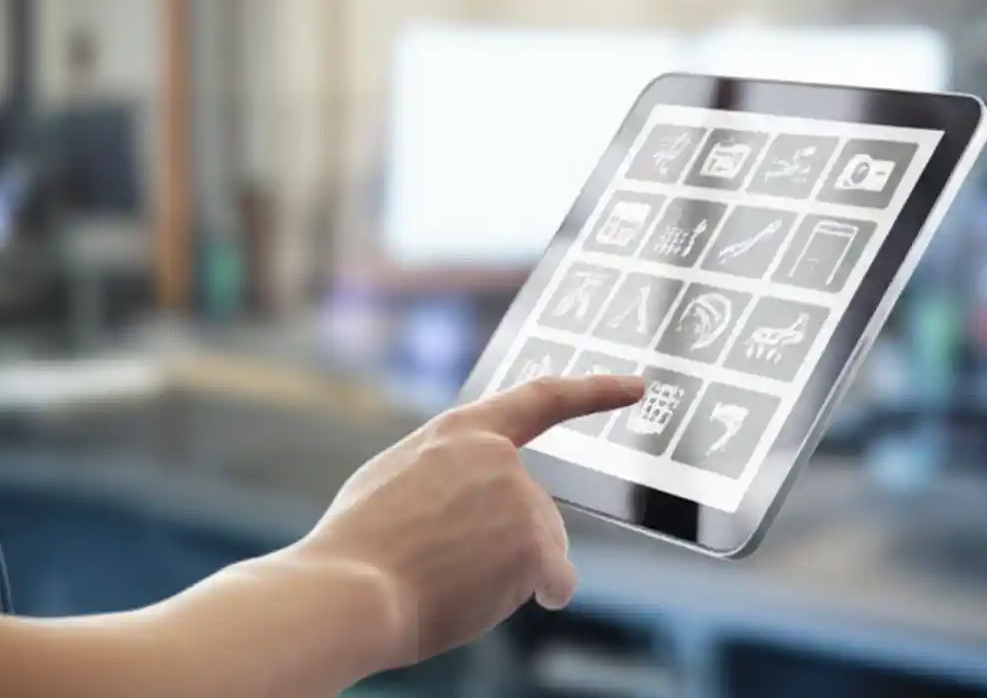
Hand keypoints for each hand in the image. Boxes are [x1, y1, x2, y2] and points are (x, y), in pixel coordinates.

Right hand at [292, 374, 643, 668]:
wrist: (349, 590)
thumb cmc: (359, 544)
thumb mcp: (396, 477)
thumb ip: (448, 469)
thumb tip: (477, 497)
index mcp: (461, 431)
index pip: (541, 399)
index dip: (593, 391)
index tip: (637, 386)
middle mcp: (500, 458)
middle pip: (535, 509)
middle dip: (508, 543)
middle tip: (446, 562)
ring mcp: (521, 499)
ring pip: (541, 547)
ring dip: (509, 571)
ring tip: (446, 577)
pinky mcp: (534, 543)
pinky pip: (554, 580)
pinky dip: (535, 594)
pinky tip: (483, 599)